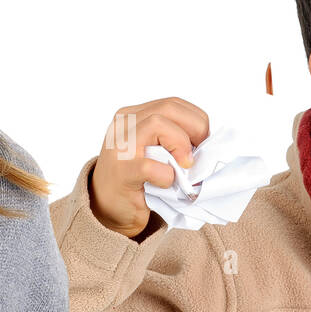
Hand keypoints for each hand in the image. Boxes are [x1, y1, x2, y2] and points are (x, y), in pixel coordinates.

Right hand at [89, 98, 209, 238]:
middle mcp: (123, 125)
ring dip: (180, 146)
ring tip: (185, 166)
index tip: (203, 142)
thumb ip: (170, 137)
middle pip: (167, 108)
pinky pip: (150, 165)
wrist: (105, 207)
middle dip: (194, 128)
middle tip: (198, 154)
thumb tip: (205, 141)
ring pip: (156, 124)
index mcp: (132, 116)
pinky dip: (166, 175)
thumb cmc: (136, 178)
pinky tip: (167, 182)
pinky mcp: (121, 171)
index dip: (195, 120)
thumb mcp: (151, 148)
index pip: (172, 104)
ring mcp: (119, 146)